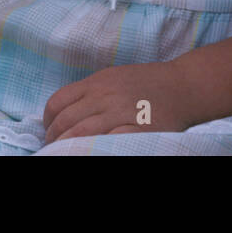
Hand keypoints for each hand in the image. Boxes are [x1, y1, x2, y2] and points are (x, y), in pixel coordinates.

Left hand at [41, 61, 202, 143]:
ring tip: (67, 155)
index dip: (48, 121)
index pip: (58, 102)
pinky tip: (93, 152)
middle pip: (66, 122)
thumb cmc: (147, 83)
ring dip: (69, 148)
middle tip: (54, 150)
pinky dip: (97, 148)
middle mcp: (106, 96)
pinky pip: (111, 141)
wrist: (184, 86)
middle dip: (54, 140)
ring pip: (82, 134)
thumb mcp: (114, 77)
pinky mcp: (139, 128)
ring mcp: (122, 112)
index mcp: (97, 83)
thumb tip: (63, 113)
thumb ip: (90, 92)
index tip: (50, 132)